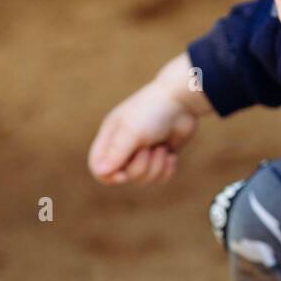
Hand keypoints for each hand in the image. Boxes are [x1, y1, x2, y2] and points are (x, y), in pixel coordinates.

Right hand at [87, 53, 206, 185]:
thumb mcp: (132, 131)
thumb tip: (101, 172)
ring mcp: (143, 154)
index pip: (97, 166)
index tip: (123, 176)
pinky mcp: (160, 157)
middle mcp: (124, 147)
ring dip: (156, 166)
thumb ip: (116, 152)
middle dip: (140, 167)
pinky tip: (171, 155)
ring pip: (143, 179)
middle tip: (149, 148)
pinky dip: (167, 169)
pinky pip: (160, 178)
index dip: (108, 176)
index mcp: (110, 138)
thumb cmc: (152, 111)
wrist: (182, 101)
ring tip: (162, 147)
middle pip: (124, 176)